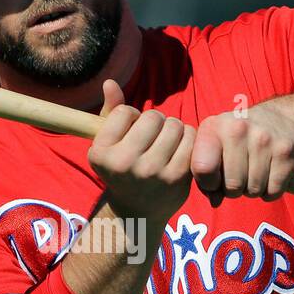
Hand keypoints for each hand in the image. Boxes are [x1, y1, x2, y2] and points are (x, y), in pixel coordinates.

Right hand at [88, 79, 195, 225]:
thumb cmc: (121, 169)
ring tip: (164, 143)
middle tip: (151, 137)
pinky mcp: (176, 179)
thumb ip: (109, 111)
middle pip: (153, 117)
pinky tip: (177, 151)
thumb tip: (110, 82)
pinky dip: (187, 140)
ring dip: (172, 129)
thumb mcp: (107, 143)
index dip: (130, 117)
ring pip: (175, 126)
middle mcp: (124, 164)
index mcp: (102, 153)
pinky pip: (191, 140)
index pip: (124, 112)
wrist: (136, 211)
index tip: (129, 133)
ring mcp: (152, 172)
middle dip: (155, 121)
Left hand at [191, 98, 293, 205]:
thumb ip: (205, 174)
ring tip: (255, 171)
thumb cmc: (240, 138)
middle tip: (240, 175)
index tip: (216, 178)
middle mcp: (239, 129)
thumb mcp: (216, 145)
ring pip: (253, 190)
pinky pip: (273, 191)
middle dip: (234, 189)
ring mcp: (265, 140)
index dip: (208, 183)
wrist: (283, 118)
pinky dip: (271, 190)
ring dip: (253, 189)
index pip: (203, 168)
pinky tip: (270, 173)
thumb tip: (215, 201)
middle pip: (232, 186)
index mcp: (214, 127)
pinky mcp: (286, 153)